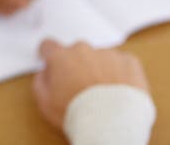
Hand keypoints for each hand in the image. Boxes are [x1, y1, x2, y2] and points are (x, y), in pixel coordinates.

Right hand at [33, 40, 149, 128]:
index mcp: (61, 57)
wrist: (111, 123)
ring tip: (104, 94)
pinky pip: (122, 63)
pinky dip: (121, 74)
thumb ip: (41, 82)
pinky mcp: (129, 61)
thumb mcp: (45, 103)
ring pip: (100, 58)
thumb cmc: (76, 114)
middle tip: (82, 87)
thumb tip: (45, 73)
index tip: (52, 63)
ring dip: (100, 69)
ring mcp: (108, 54)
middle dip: (77, 65)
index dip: (49, 54)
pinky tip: (119, 92)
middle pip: (77, 52)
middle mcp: (83, 50)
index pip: (48, 46)